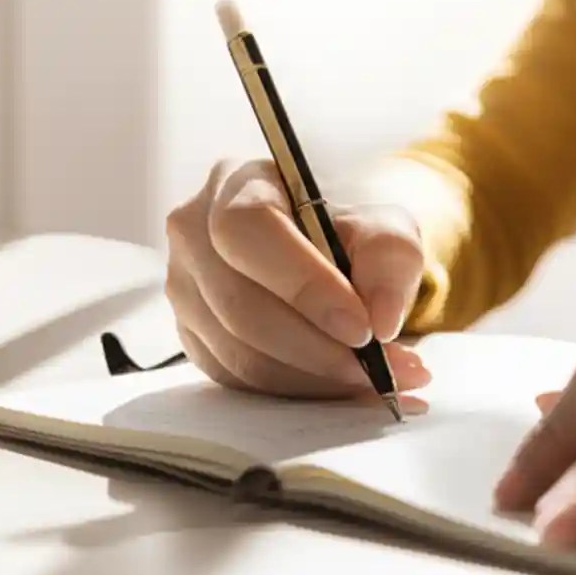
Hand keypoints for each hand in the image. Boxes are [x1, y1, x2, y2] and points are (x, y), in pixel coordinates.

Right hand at [165, 159, 430, 396]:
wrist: (332, 250)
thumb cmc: (350, 231)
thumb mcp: (386, 227)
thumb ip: (390, 261)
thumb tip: (381, 321)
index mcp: (236, 183)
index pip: (247, 230)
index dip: (302, 285)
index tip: (362, 328)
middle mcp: (193, 234)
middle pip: (240, 305)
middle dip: (319, 349)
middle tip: (385, 369)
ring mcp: (185, 290)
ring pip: (241, 355)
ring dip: (317, 378)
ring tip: (382, 380)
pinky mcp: (194, 338)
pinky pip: (242, 381)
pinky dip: (301, 390)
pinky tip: (347, 385)